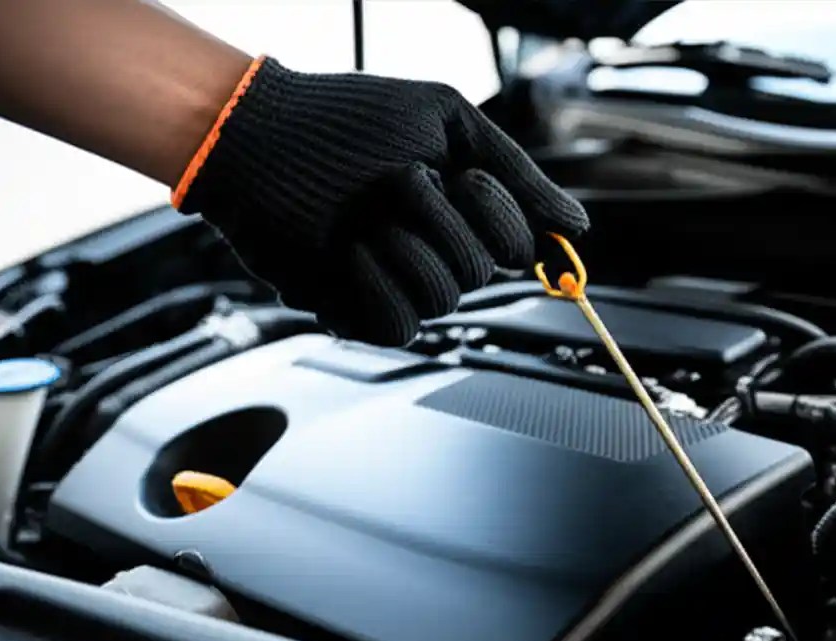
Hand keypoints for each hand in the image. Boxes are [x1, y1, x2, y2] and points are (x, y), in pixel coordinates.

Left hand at [173, 56, 588, 345]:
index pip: (523, 245)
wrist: (258, 140)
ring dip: (406, 246)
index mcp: (466, 209)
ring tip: (368, 215)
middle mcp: (441, 251)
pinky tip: (353, 251)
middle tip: (401, 181)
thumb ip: (516, 173)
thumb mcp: (445, 121)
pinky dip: (377, 285)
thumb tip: (576, 227)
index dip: (503, 217)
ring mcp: (401, 284)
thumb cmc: (346, 120)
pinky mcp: (358, 311)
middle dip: (443, 220)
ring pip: (445, 299)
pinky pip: (399, 326)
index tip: (470, 179)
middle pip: (485, 271)